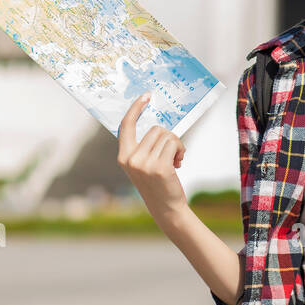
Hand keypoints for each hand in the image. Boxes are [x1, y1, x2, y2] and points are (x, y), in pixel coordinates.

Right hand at [117, 94, 188, 226]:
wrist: (166, 208)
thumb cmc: (157, 184)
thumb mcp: (143, 165)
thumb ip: (143, 147)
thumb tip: (156, 126)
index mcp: (123, 157)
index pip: (126, 126)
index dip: (135, 109)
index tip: (146, 96)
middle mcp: (131, 159)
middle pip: (155, 129)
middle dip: (168, 138)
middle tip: (171, 154)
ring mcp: (145, 164)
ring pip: (166, 136)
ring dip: (176, 145)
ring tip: (175, 160)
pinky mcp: (160, 167)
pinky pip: (174, 143)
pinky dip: (180, 150)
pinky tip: (179, 163)